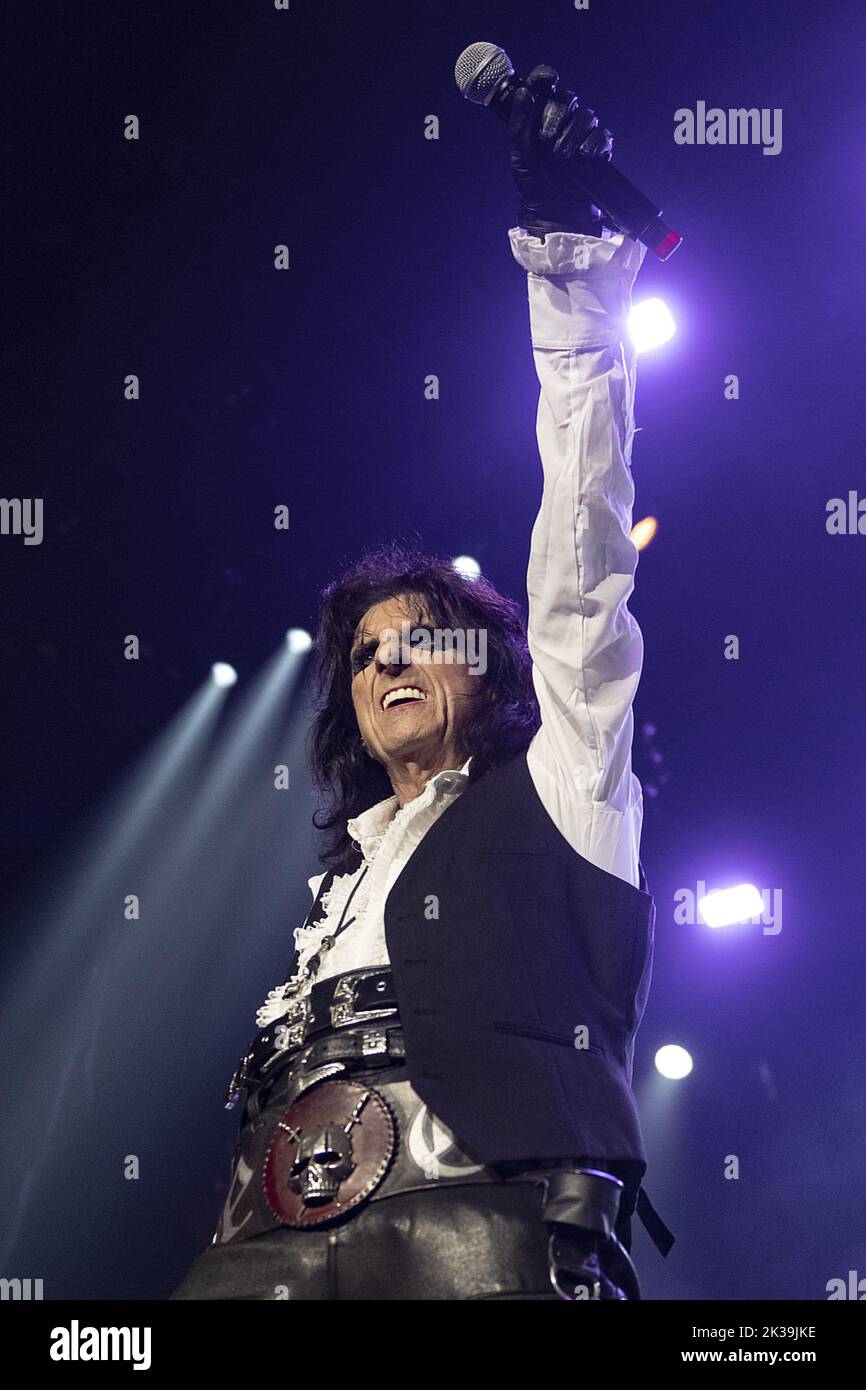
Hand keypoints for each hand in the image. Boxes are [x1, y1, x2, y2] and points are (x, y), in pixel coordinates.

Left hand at [509, 65, 613, 237]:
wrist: (553, 214)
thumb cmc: (534, 186)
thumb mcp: (520, 155)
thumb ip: (520, 124)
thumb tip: (523, 92)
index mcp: (539, 117)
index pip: (544, 84)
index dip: (545, 77)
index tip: (547, 81)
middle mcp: (562, 121)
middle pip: (568, 98)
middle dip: (557, 116)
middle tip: (546, 140)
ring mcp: (581, 134)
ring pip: (586, 116)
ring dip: (572, 134)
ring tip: (562, 157)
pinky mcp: (598, 151)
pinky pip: (601, 136)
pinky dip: (592, 145)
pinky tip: (582, 158)